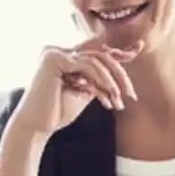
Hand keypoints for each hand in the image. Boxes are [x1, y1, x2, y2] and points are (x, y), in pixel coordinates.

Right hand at [9, 37, 142, 134]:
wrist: (36, 127)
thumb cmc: (57, 113)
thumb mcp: (84, 93)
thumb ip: (97, 80)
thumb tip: (117, 75)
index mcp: (63, 57)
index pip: (94, 49)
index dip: (117, 50)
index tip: (138, 48)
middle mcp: (58, 51)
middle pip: (99, 53)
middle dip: (120, 72)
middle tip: (131, 94)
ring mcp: (55, 52)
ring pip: (97, 59)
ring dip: (113, 81)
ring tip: (120, 100)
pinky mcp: (55, 59)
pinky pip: (88, 65)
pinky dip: (102, 80)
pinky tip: (110, 95)